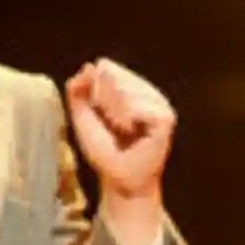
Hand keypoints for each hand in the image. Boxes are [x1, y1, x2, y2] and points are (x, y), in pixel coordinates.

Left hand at [65, 58, 175, 198]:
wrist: (118, 178)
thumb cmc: (104, 149)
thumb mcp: (83, 117)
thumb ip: (78, 91)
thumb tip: (89, 66)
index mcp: (131, 87)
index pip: (106, 69)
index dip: (95, 91)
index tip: (101, 114)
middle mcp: (148, 91)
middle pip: (114, 78)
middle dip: (104, 103)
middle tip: (113, 125)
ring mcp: (160, 103)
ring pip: (125, 90)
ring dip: (115, 114)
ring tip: (123, 130)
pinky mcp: (166, 118)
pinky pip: (135, 106)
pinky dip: (127, 119)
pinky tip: (132, 132)